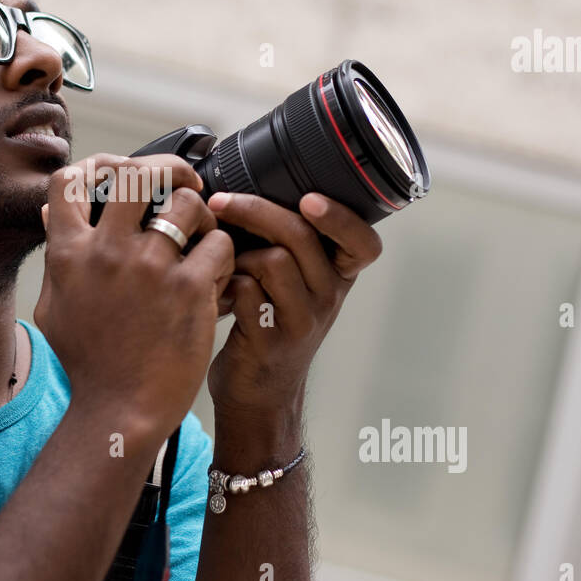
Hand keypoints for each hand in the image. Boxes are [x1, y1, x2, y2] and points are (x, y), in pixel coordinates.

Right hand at [34, 154, 235, 445]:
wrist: (118, 413)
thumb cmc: (88, 366)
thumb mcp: (54, 308)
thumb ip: (57, 258)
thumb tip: (51, 214)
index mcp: (69, 254)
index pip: (70, 180)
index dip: (100, 164)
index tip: (124, 170)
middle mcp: (107, 252)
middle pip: (137, 174)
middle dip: (167, 170)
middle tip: (184, 184)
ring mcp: (149, 268)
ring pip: (188, 203)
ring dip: (202, 217)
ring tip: (203, 241)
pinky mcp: (190, 289)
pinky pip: (218, 244)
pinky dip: (223, 256)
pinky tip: (216, 278)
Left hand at [205, 192, 382, 419]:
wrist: (259, 393)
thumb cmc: (269, 324)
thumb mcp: (297, 286)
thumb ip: (291, 245)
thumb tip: (248, 186)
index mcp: (339, 276)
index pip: (363, 243)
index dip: (341, 217)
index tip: (310, 198)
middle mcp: (329, 296)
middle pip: (300, 235)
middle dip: (254, 209)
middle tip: (220, 201)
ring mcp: (303, 320)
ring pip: (272, 260)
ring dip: (237, 252)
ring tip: (223, 260)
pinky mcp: (271, 340)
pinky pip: (245, 290)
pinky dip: (224, 280)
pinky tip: (217, 287)